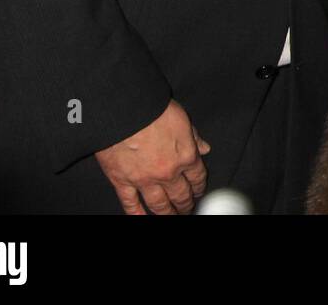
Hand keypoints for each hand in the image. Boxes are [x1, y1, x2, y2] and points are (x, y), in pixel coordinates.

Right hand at [95, 99, 211, 214]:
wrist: (125, 111)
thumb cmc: (154, 109)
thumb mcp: (182, 118)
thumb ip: (194, 136)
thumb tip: (205, 148)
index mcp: (185, 155)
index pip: (197, 176)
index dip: (199, 186)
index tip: (198, 191)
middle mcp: (168, 172)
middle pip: (180, 194)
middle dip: (185, 203)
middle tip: (187, 208)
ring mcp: (144, 180)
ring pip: (159, 204)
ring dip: (167, 213)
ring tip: (171, 216)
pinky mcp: (122, 182)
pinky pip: (130, 203)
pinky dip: (136, 214)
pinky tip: (142, 218)